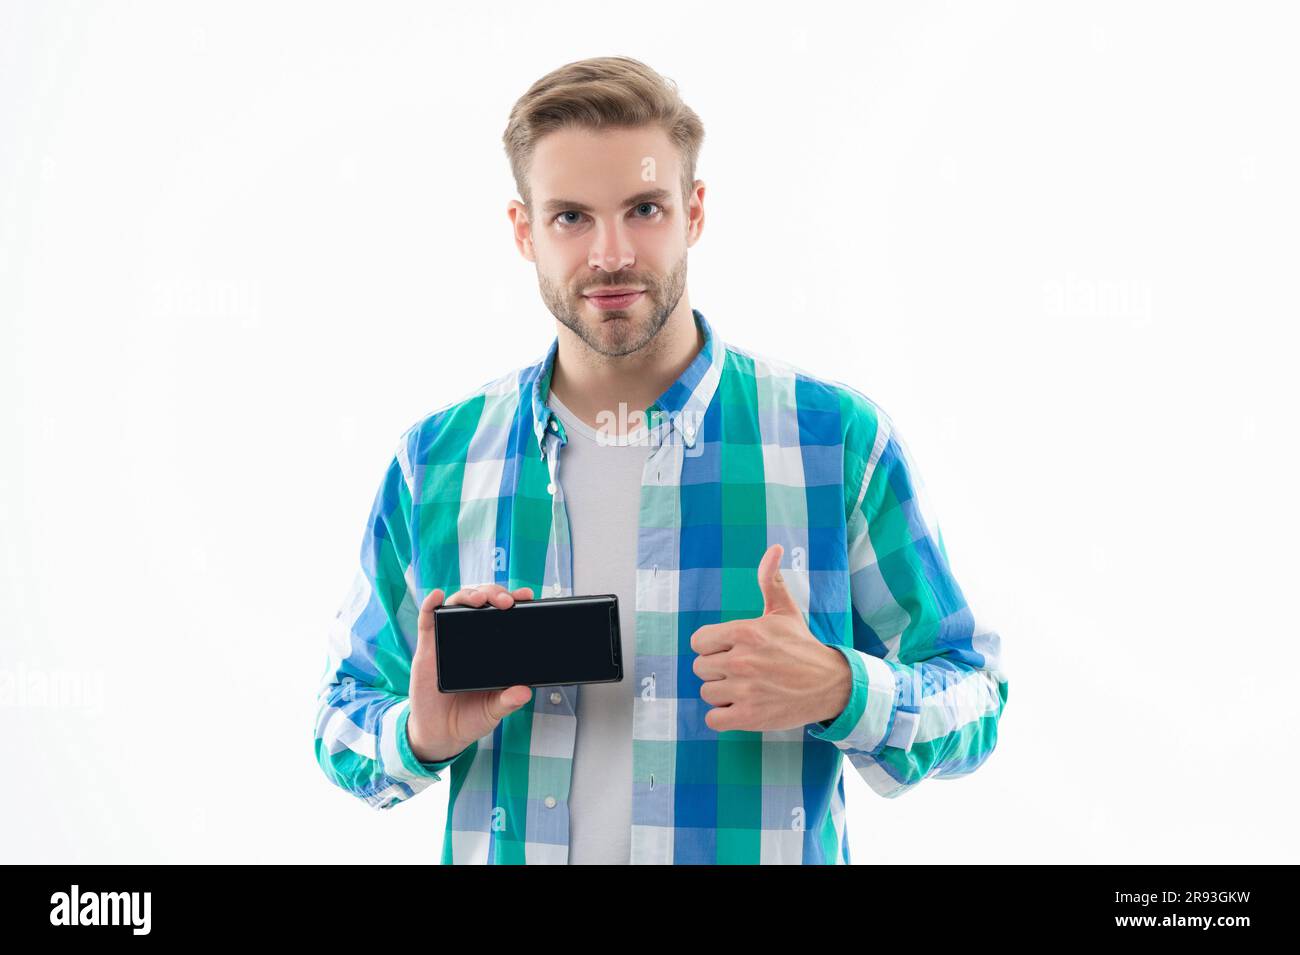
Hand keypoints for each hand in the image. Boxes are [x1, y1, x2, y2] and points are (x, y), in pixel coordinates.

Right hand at [406, 583, 535, 762]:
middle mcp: (470, 639)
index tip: (526, 596)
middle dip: (494, 594)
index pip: (504, 616)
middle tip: (506, 602)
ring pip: (457, 605)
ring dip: (470, 595)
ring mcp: (448, 640)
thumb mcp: (493, 711)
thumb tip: (524, 692)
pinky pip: (426, 620)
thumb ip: (508, 702)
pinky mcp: (427, 647)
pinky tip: (437, 596)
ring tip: (481, 599)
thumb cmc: (469, 718)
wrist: (440, 734)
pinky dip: (430, 604)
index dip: (514, 601)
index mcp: (491, 648)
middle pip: (482, 603)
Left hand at [691, 544, 851, 732]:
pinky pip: (714, 719)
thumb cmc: (802, 646)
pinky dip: (723, 716)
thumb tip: (774, 549)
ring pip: (707, 693)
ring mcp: (745, 690)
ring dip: (722, 693)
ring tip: (745, 688)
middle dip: (717, 670)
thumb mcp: (784, 611)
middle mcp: (741, 660)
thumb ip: (770, 580)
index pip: (698, 641)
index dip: (711, 647)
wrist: (830, 684)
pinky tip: (740, 707)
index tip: (729, 650)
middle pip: (700, 668)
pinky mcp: (749, 716)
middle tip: (741, 671)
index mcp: (745, 632)